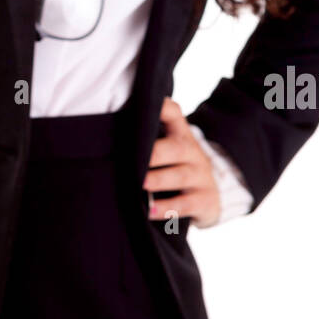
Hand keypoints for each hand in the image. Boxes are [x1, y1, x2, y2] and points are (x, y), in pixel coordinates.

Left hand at [143, 96, 220, 229]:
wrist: (210, 195)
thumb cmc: (176, 167)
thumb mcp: (169, 148)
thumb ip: (147, 137)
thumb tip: (108, 131)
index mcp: (181, 135)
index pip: (174, 113)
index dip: (162, 107)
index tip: (146, 107)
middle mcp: (193, 152)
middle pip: (176, 148)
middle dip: (155, 153)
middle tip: (134, 158)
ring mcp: (201, 176)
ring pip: (181, 176)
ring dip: (160, 180)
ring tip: (141, 184)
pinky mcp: (204, 200)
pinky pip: (186, 204)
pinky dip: (167, 208)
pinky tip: (150, 211)